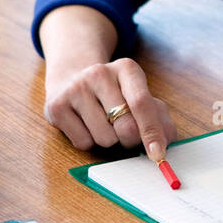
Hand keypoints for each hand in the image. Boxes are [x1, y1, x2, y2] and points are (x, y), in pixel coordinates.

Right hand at [44, 57, 177, 158]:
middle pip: (125, 126)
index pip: (142, 104)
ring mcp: (75, 88)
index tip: (158, 154)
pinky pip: (83, 143)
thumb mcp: (138, 95)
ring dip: (109, 141)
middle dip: (131, 140)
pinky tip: (85, 124)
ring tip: (102, 123)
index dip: (152, 132)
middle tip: (126, 134)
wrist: (72, 76)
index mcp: (126, 68)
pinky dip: (89, 142)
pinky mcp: (56, 106)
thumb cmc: (114, 93)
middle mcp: (99, 73)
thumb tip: (166, 141)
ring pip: (104, 138)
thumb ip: (158, 117)